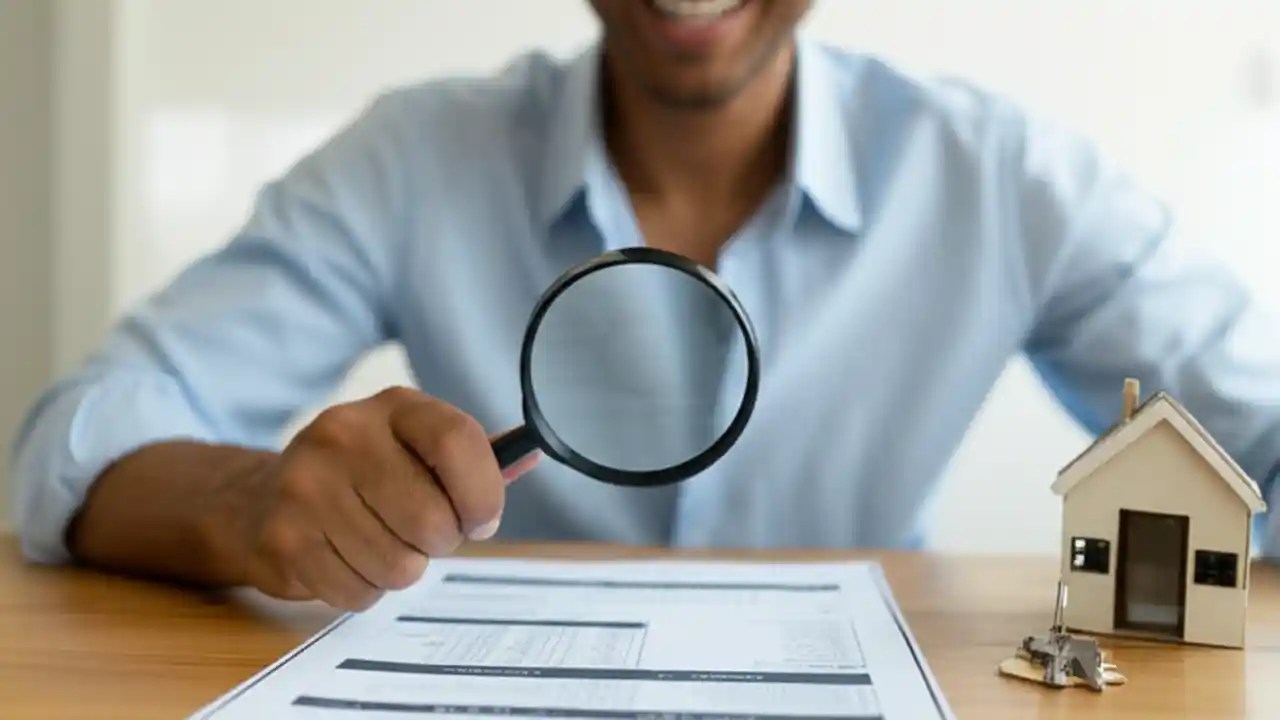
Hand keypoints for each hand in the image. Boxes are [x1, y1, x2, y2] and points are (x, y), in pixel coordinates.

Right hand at [232, 387, 537, 609]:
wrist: (264, 497)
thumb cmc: (367, 475)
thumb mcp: (416, 446)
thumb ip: (472, 456)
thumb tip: (533, 456)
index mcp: (393, 406)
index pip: (457, 443)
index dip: (483, 494)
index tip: (481, 520)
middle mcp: (344, 435)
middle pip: (432, 519)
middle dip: (440, 542)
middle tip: (423, 535)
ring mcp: (307, 486)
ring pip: (398, 566)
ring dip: (401, 569)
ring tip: (379, 543)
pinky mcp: (284, 539)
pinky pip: (359, 592)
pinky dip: (364, 589)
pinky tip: (347, 558)